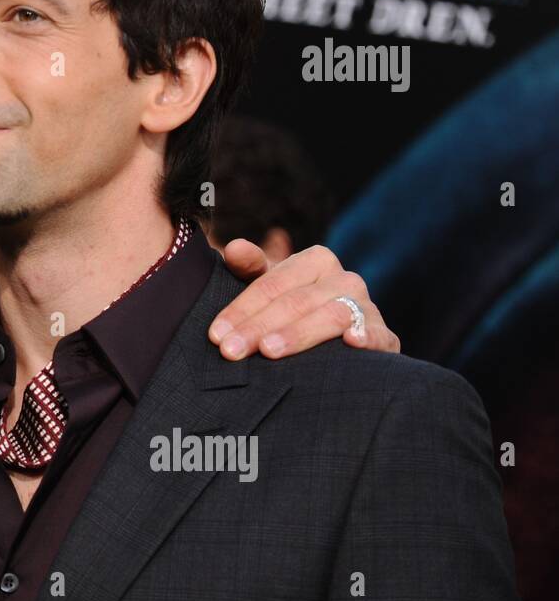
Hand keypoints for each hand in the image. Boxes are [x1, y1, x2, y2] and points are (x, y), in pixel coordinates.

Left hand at [208, 240, 400, 360]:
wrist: (341, 337)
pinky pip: (380, 336)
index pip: (271, 285)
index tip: (216, 335)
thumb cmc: (293, 309)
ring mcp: (367, 307)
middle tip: (231, 351)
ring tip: (269, 350)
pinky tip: (352, 343)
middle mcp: (345, 279)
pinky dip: (369, 337)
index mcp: (316, 260)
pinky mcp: (385, 337)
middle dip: (258, 327)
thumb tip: (234, 248)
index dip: (241, 309)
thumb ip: (250, 268)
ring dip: (298, 334)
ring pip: (330, 316)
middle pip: (295, 302)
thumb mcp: (270, 287)